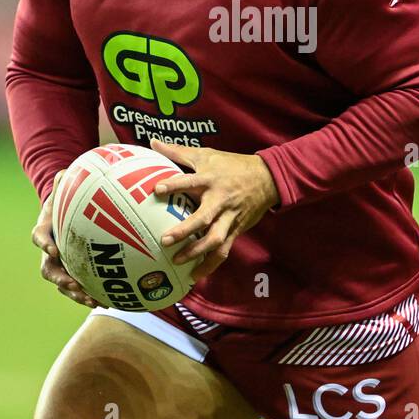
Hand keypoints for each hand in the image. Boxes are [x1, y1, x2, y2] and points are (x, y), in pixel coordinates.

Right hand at [31, 170, 97, 307]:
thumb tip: (65, 170)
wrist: (64, 215)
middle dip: (61, 279)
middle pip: (48, 270)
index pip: (39, 237)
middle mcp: (48, 252)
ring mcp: (59, 265)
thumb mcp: (63, 189)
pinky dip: (90, 294)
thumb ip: (64, 182)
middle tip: (74, 284)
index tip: (53, 249)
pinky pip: (78, 287)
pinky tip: (107, 301)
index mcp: (44, 230)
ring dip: (76, 293)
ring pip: (63, 284)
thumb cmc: (64, 200)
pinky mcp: (72, 273)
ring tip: (92, 300)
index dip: (44, 244)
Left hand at [149, 139, 278, 283]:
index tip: (157, 189)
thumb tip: (152, 142)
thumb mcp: (206, 154)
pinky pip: (223, 251)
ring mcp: (229, 218)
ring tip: (178, 262)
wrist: (267, 179)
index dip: (174, 185)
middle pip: (203, 218)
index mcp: (210, 180)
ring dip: (196, 252)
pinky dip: (210, 265)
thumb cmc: (231, 166)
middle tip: (165, 240)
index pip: (190, 181)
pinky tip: (196, 275)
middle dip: (185, 230)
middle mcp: (219, 200)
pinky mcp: (235, 230)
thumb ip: (178, 152)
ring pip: (215, 239)